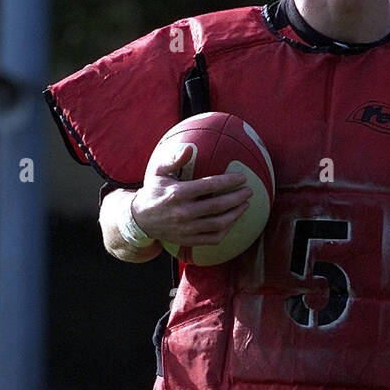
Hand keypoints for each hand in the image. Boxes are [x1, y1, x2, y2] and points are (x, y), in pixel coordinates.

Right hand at [131, 146, 252, 248]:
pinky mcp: (188, 240)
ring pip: (218, 224)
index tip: (242, 178)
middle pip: (218, 206)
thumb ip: (175, 159)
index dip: (228, 182)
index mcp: (178, 193)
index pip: (209, 186)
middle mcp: (183, 212)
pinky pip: (213, 238)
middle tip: (249, 192)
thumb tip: (189, 148)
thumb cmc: (153, 191)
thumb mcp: (159, 172)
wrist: (140, 219)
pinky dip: (226, 230)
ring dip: (235, 214)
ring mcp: (187, 229)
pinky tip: (232, 221)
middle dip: (237, 198)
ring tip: (245, 205)